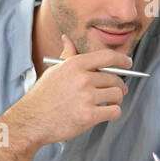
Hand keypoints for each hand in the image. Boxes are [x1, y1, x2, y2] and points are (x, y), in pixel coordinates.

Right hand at [13, 35, 130, 144]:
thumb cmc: (43, 96)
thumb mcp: (54, 71)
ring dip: (116, 100)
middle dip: (118, 86)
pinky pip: (114, 111)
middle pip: (115, 78)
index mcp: (74, 65)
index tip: (128, 63)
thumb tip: (67, 39)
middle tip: (116, 91)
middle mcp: (82, 79)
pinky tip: (104, 113)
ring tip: (107, 103)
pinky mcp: (89, 116)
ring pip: (117, 95)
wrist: (31, 121)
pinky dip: (113, 113)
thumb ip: (67, 55)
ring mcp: (86, 97)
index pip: (108, 57)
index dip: (122, 60)